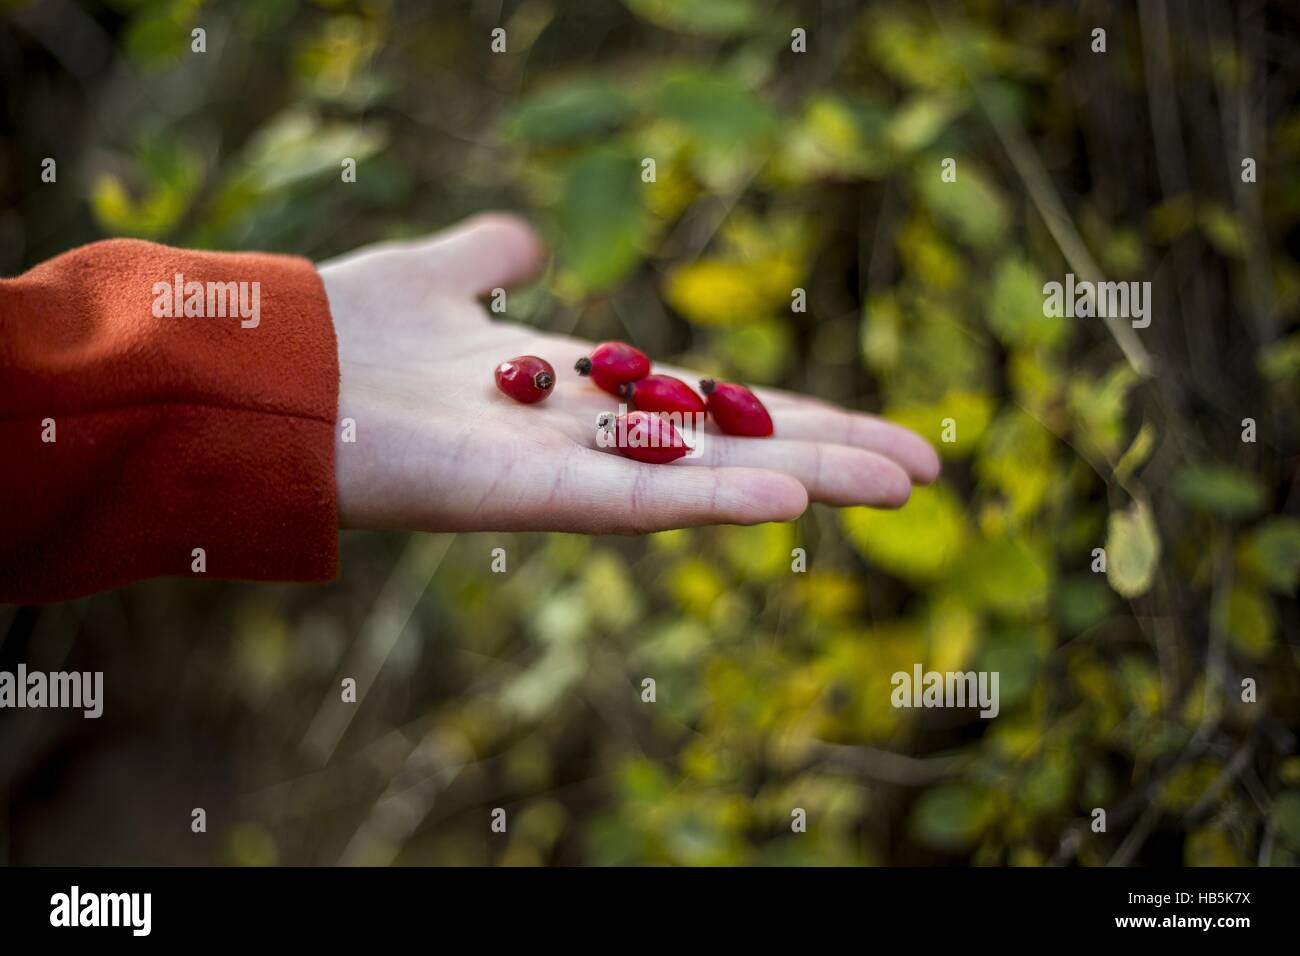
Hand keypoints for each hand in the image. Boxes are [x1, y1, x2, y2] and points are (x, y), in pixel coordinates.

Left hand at [320, 214, 939, 533]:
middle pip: (728, 447)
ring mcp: (557, 473)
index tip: (872, 427)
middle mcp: (583, 439)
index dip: (791, 415)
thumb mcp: (433, 274)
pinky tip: (792, 501)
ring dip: (803, 479)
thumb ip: (483, 256)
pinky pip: (631, 503)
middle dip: (828, 453)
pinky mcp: (521, 497)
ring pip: (702, 480)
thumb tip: (520, 237)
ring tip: (897, 483)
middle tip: (927, 470)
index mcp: (577, 392)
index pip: (708, 408)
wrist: (259, 375)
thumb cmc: (342, 331)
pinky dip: (710, 502)